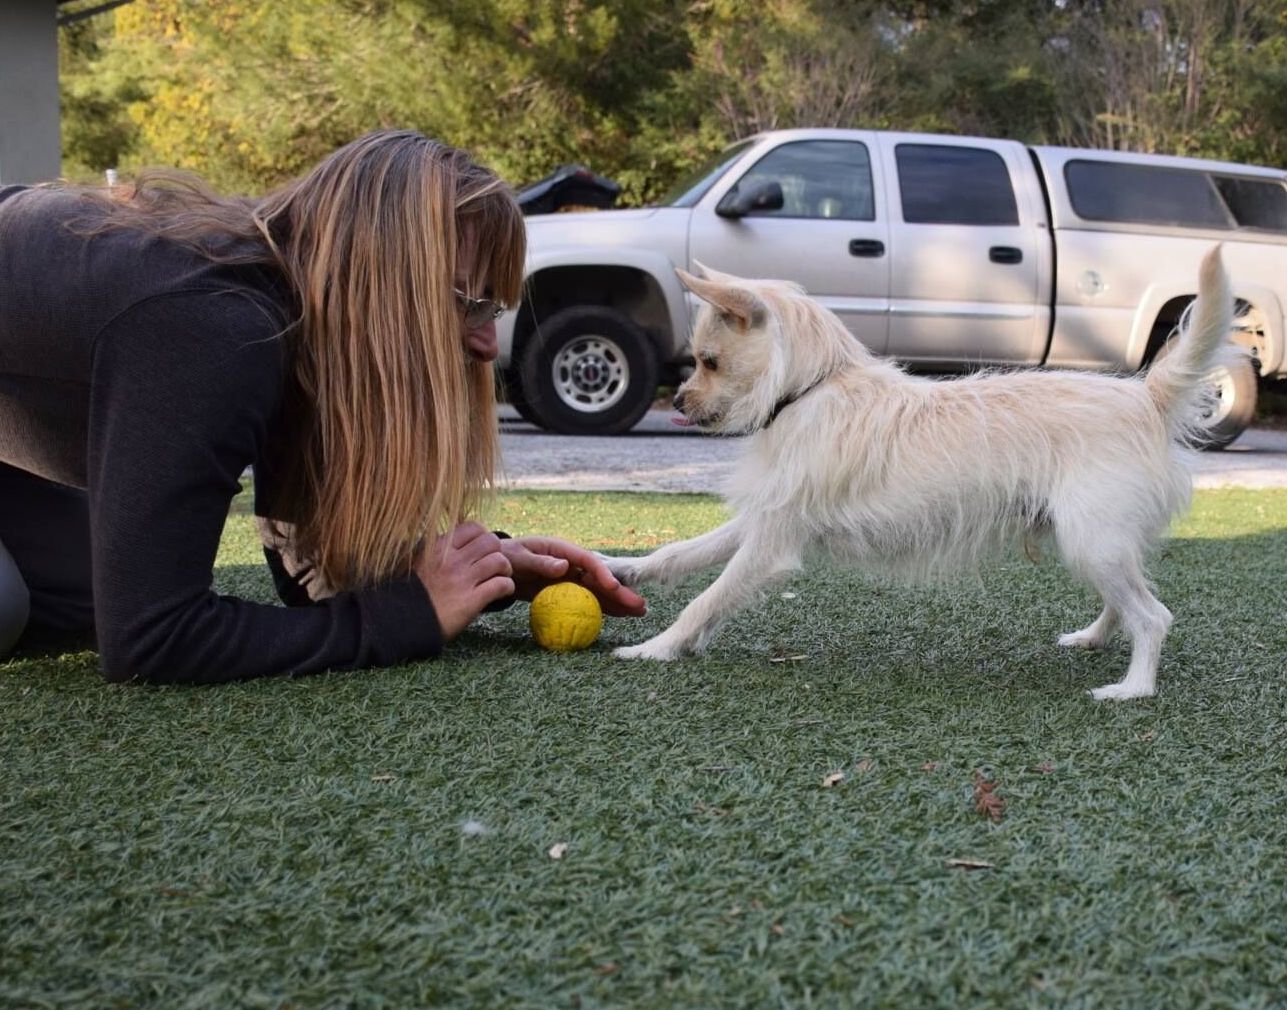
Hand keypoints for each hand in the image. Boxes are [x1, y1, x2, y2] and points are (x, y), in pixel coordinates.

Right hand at [414, 523, 514, 639]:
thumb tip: (446, 542)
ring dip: (505, 570)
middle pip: (491, 541)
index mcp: (437, 547)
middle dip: (497, 551)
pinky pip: (501, 585)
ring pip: (500, 561)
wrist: (398, 622)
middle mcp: (452, 559)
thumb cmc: (404, 594)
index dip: (483, 536)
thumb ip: (430, 550)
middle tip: (494, 564)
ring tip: (500, 577)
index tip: (481, 549)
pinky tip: (501, 593)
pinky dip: (506, 588)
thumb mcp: (412, 562)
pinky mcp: (471, 601)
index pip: (473, 527)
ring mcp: (462, 580)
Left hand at [500, 536, 646, 617]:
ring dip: (618, 603)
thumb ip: (540, 562)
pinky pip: (586, 603)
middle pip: (600, 579)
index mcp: (562, 550)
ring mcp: (570, 580)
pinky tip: (618, 618)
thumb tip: (564, 567)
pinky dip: (601, 610)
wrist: (495, 566)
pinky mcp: (565, 593)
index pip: (588, 561)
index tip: (615, 588)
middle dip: (621, 592)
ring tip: (639, 613)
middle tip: (641, 606)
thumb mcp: (518, 557)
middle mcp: (571, 564)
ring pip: (598, 593)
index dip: (604, 573)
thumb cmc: (505, 557)